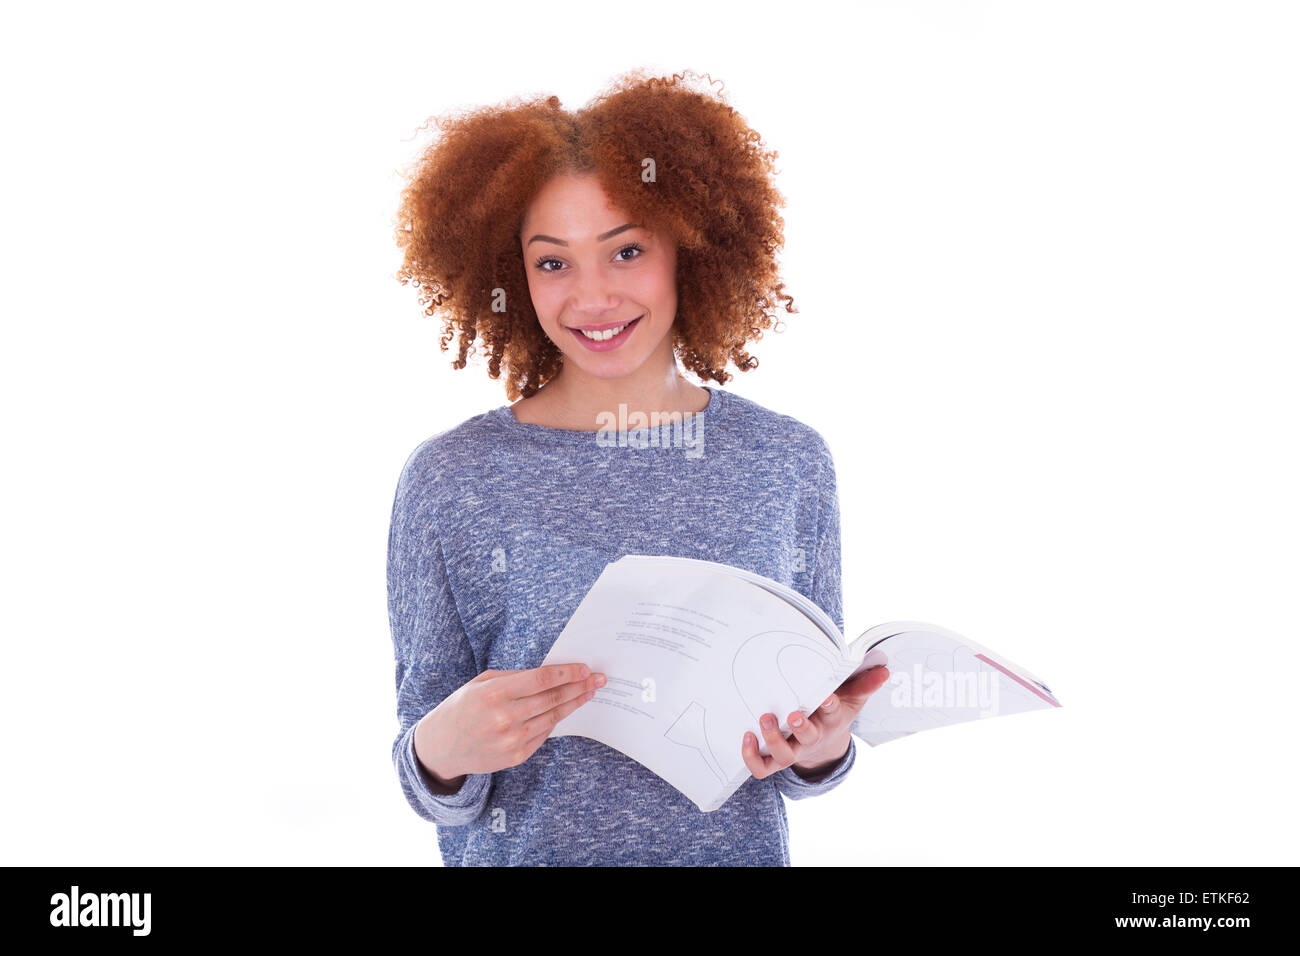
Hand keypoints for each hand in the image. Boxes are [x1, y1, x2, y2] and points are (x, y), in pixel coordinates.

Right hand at [413, 663, 605, 786]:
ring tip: (589, 693)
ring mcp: (512, 740)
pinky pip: (543, 734)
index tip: (584, 668)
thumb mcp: (481, 683)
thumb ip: (514, 678)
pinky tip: (566, 710)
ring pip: (553, 718)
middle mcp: (505, 718)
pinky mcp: (516, 756)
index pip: (541, 679)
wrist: (442, 747)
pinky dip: (556, 721)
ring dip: (574, 704)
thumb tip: (550, 672)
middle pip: (553, 699)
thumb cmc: (462, 708)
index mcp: (495, 693)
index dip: (567, 673)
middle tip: (598, 679)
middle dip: (579, 687)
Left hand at [741, 665, 890, 780]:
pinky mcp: (776, 759)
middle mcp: (812, 738)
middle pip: (808, 738)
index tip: (826, 696)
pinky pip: (762, 768)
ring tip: (765, 719)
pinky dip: (752, 757)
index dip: (830, 705)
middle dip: (801, 727)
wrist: (825, 745)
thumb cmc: (835, 713)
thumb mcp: (852, 698)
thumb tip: (885, 670)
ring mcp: (794, 750)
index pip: (834, 712)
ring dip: (773, 740)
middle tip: (792, 713)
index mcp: (831, 720)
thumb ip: (865, 684)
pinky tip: (746, 736)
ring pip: (784, 756)